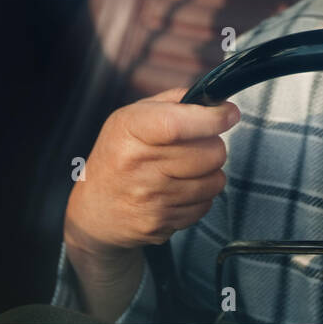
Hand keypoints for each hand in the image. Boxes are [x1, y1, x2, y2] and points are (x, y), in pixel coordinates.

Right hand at [64, 87, 238, 260]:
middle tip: (197, 146)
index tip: (228, 114)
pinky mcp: (160, 224)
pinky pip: (206, 206)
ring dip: (209, 173)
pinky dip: (200, 197)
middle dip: (213, 145)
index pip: (177, 125)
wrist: (94, 211)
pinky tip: (179, 190)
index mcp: (130, 131)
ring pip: (215, 181)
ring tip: (186, 169)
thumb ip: (175, 101)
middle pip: (209, 153)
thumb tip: (218, 100)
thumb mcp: (133, 117)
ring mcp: (149, 198)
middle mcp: (137, 165)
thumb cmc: (119, 155)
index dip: (212, 119)